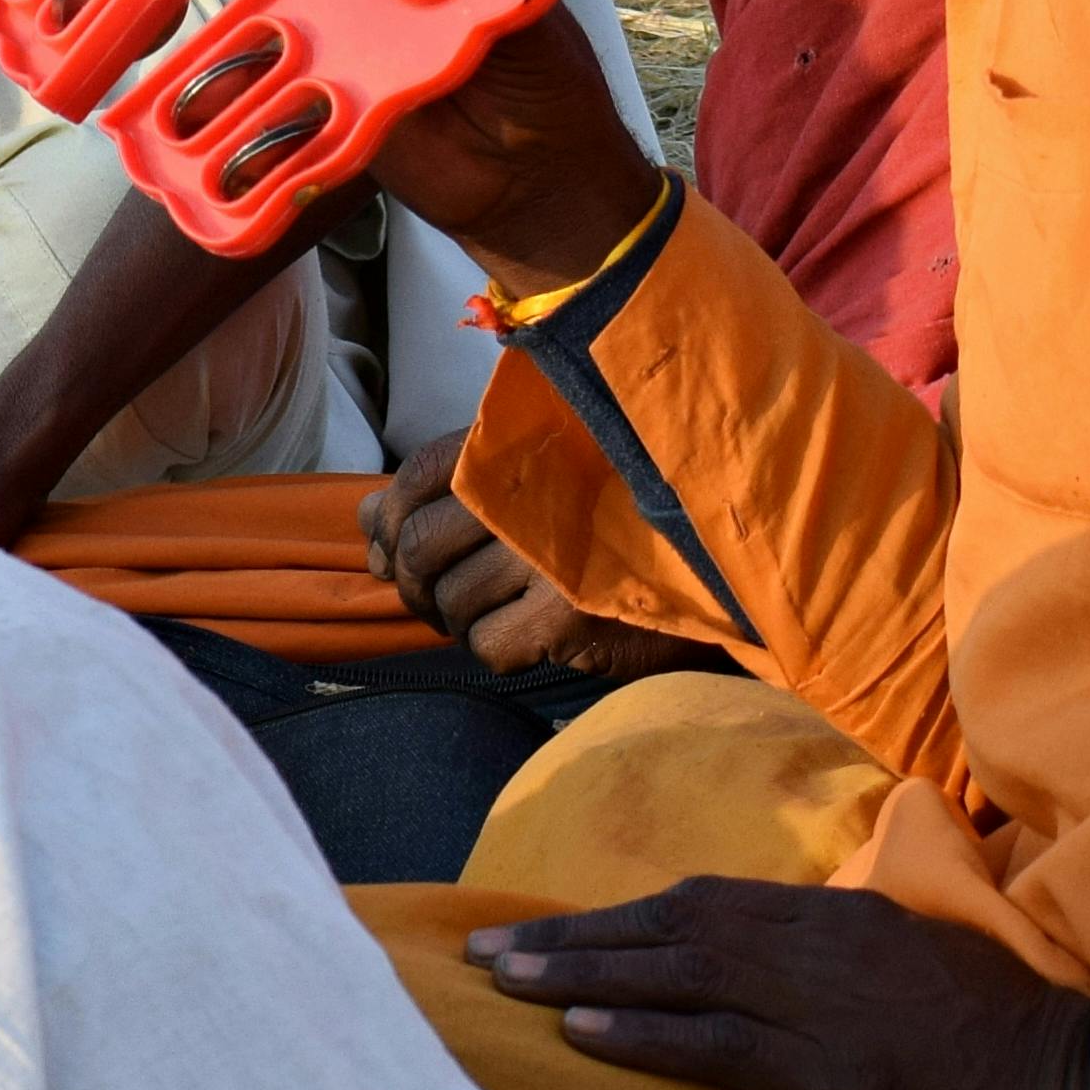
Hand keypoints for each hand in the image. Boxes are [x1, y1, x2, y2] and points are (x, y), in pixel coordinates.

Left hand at [364, 431, 711, 677]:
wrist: (724, 552)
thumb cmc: (622, 508)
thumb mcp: (541, 474)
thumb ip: (448, 486)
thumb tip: (364, 521)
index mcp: (523, 444)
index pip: (415, 478)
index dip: (389, 521)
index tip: (391, 547)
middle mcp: (531, 496)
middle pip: (419, 546)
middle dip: (411, 580)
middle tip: (432, 593)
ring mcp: (550, 559)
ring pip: (451, 601)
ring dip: (455, 616)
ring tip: (487, 610)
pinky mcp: (572, 618)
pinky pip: (489, 645)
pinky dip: (493, 645)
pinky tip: (526, 632)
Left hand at [473, 879, 1089, 1089]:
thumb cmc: (1021, 1038)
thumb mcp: (932, 966)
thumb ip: (858, 952)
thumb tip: (791, 954)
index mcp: (846, 917)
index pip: (708, 903)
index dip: (622, 917)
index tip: (552, 929)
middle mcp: (823, 946)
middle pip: (670, 926)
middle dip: (572, 937)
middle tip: (485, 952)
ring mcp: (828, 1009)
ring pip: (676, 973)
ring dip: (578, 973)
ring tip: (500, 980)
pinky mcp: (839, 1078)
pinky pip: (719, 1044)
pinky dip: (643, 1033)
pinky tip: (578, 1032)